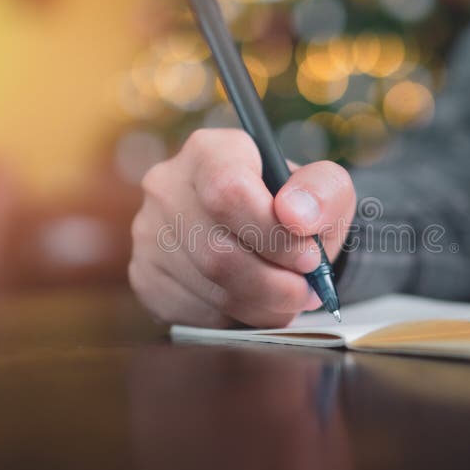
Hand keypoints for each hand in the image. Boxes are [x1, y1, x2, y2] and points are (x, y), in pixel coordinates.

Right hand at [129, 128, 355, 327]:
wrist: (264, 233)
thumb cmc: (295, 208)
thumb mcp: (324, 190)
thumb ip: (323, 191)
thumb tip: (295, 213)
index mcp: (210, 151)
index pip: (228, 190)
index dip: (273, 234)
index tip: (310, 257)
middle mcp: (167, 186)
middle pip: (217, 252)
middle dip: (274, 282)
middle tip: (305, 290)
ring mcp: (149, 233)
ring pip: (209, 288)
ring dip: (262, 305)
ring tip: (288, 297)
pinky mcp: (145, 276)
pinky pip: (194, 313)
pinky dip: (237, 318)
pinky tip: (255, 302)